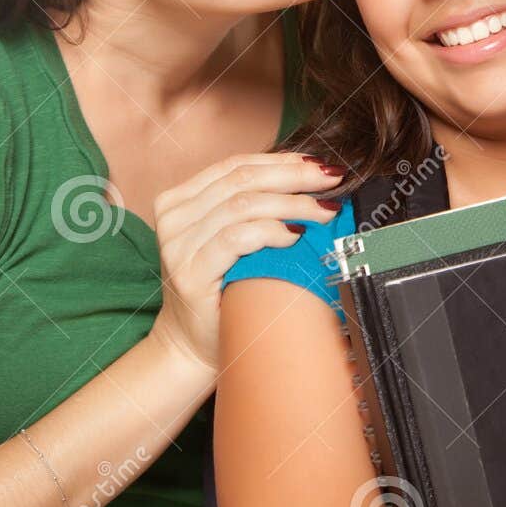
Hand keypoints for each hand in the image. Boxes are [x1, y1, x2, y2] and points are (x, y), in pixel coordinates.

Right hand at [148, 152, 343, 375]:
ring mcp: (178, 244)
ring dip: (291, 204)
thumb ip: (249, 209)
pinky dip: (271, 231)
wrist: (191, 345)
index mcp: (179, 200)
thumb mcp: (226, 239)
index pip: (236, 166)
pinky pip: (236, 239)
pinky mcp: (190, 273)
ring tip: (324, 210)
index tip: (317, 163)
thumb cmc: (219, 290)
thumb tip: (309, 179)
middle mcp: (174, 216)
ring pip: (243, 206)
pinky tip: (296, 235)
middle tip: (331, 179)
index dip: (280, 161)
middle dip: (293, 176)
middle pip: (242, 179)